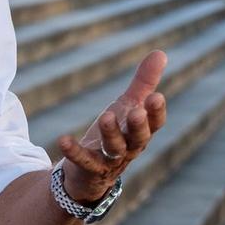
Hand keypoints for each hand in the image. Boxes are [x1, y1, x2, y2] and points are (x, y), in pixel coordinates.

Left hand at [57, 50, 167, 203]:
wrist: (91, 172)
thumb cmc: (117, 133)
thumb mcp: (129, 106)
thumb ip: (144, 82)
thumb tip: (161, 52)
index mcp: (141, 132)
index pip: (155, 124)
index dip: (156, 112)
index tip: (157, 96)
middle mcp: (129, 148)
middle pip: (139, 139)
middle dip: (139, 125)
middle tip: (137, 112)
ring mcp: (109, 160)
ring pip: (114, 148)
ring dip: (111, 133)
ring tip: (107, 116)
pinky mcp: (88, 167)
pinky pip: (82, 159)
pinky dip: (74, 151)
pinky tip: (63, 139)